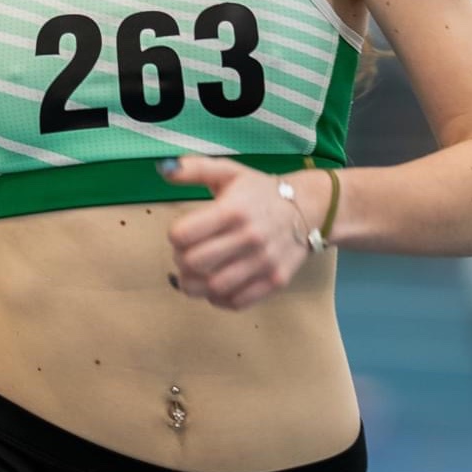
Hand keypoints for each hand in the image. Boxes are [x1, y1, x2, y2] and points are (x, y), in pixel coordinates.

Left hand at [159, 155, 312, 310]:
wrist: (307, 207)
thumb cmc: (260, 191)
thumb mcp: (229, 172)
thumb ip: (195, 169)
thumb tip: (164, 170)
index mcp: (233, 210)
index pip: (183, 235)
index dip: (175, 235)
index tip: (182, 233)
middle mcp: (249, 237)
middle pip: (194, 263)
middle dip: (181, 260)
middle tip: (186, 254)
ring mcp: (264, 262)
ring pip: (213, 288)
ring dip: (196, 284)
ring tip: (197, 272)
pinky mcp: (275, 281)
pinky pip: (236, 302)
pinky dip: (219, 298)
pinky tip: (217, 284)